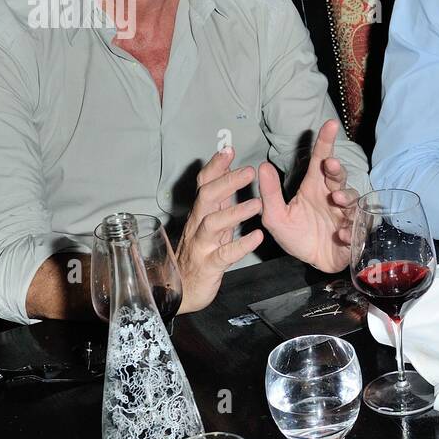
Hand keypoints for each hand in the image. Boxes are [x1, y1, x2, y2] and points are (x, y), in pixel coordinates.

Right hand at [176, 148, 263, 312]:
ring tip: (258, 204)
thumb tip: (226, 167)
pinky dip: (240, 245)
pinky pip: (223, 255)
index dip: (215, 166)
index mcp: (202, 212)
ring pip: (212, 224)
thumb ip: (219, 197)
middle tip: (249, 171)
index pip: (205, 184)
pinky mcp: (209, 266)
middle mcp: (198, 225)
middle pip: (207, 198)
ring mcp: (202, 245)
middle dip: (226, 182)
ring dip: (235, 212)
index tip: (229, 149)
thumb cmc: (201, 250)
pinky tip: (257, 237)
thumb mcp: (210, 220)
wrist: (181, 289)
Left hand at [258, 119, 358, 271]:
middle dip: (337, 168)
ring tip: (337, 200)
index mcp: (314, 188)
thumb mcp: (276, 216)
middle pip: (339, 176)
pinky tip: (340, 234)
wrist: (311, 261)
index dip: (326, 142)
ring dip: (346, 197)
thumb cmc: (296, 235)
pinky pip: (356, 227)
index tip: (330, 125)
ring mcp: (345, 213)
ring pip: (353, 198)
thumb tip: (262, 166)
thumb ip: (270, 193)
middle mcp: (332, 196)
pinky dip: (349, 230)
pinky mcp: (354, 232)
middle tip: (330, 166)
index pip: (321, 160)